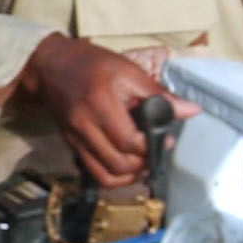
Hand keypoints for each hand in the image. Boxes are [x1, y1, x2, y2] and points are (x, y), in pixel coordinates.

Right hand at [13, 34, 197, 189]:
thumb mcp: (127, 70)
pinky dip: (115, 178)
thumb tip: (191, 111)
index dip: (150, 145)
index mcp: (100, 102)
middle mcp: (85, 124)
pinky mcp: (72, 146)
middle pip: (119, 163)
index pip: (129, 140)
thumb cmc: (92, 64)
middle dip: (143, 163)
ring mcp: (76, 139)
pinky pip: (95, 174)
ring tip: (144, 163)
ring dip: (131, 176)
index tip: (163, 138)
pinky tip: (127, 168)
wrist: (51, 67)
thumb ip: (158, 93)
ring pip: (107, 176)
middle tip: (156, 151)